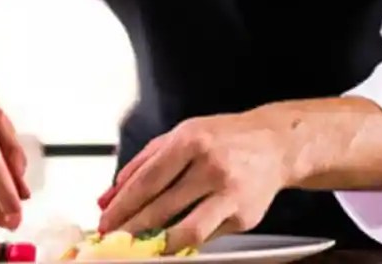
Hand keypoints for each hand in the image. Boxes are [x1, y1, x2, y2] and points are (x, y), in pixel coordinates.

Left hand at [96, 113, 286, 251]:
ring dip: (157, 243)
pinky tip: (170, 242)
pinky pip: (207, 236)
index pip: (148, 179)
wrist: (276, 144)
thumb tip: (109, 195)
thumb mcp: (182, 135)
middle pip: (162, 207)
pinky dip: (185, 242)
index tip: (106, 219)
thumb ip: (143, 163)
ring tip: (140, 246)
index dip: (123, 204)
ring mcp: (231, 192)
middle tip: (115, 238)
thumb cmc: (224, 138)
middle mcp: (212, 165)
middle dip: (133, 227)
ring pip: (187, 230)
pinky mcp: (245, 216)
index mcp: (192, 140)